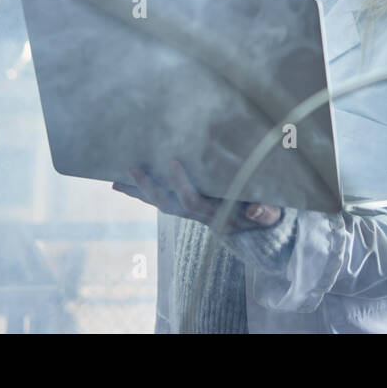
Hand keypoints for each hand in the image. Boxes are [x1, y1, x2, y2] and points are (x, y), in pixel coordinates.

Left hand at [113, 158, 281, 230]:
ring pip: (159, 203)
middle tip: (132, 167)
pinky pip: (158, 200)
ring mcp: (189, 212)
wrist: (258, 225)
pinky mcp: (184, 205)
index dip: (180, 184)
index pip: (193, 201)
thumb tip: (257, 210)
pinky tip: (120, 184)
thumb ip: (266, 212)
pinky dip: (138, 193)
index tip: (172, 161)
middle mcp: (198, 215)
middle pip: (167, 204)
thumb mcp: (271, 213)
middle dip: (149, 187)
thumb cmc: (265, 213)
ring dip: (138, 191)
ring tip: (116, 179)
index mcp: (216, 213)